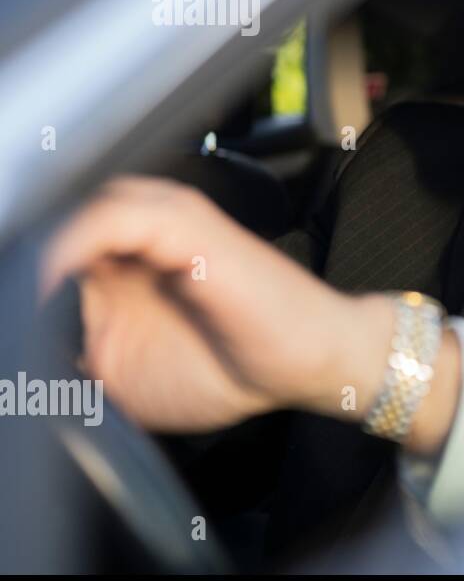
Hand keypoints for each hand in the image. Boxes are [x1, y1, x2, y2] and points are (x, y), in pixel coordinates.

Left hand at [40, 175, 459, 450]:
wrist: (316, 360)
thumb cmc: (237, 366)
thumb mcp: (127, 376)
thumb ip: (73, 349)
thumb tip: (21, 343)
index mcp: (125, 261)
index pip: (52, 240)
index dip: (22, 262)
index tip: (2, 298)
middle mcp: (143, 231)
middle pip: (62, 213)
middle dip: (27, 240)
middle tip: (3, 282)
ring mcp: (168, 222)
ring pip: (81, 204)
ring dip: (41, 236)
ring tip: (17, 274)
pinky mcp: (191, 228)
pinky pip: (114, 217)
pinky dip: (70, 241)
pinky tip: (47, 274)